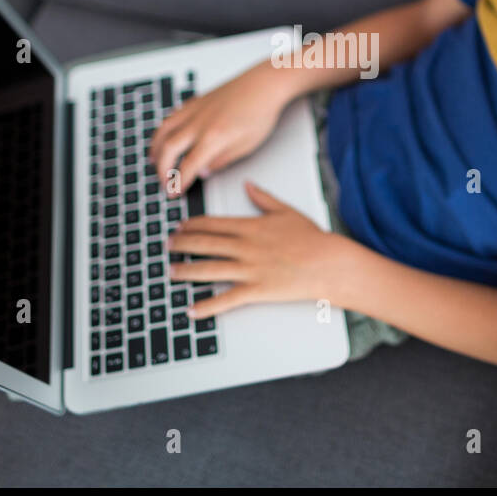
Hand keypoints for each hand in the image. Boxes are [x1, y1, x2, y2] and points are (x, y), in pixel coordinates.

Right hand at [149, 62, 293, 195]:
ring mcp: (195, 111)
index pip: (188, 166)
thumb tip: (203, 171)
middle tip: (164, 182)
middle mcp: (199, 124)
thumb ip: (221, 161)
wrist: (264, 84)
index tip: (175, 192)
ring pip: (164, 131)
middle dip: (162, 170)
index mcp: (213, 138)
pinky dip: (163, 130)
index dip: (179, 182)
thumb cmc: (260, 112)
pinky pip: (171, 117)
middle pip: (169, 149)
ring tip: (155, 162)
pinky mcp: (195, 102)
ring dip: (156, 149)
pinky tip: (164, 137)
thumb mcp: (246, 146)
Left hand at [167, 182, 353, 317]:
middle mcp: (245, 247)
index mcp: (250, 226)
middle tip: (167, 245)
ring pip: (208, 269)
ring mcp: (249, 269)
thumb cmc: (312, 238)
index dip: (192, 225)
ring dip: (186, 271)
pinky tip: (191, 309)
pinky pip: (226, 299)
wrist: (329, 262)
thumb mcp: (286, 211)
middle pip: (204, 244)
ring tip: (170, 272)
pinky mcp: (256, 290)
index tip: (180, 226)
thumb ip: (263, 198)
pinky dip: (206, 306)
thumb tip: (248, 185)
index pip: (212, 223)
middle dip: (181, 244)